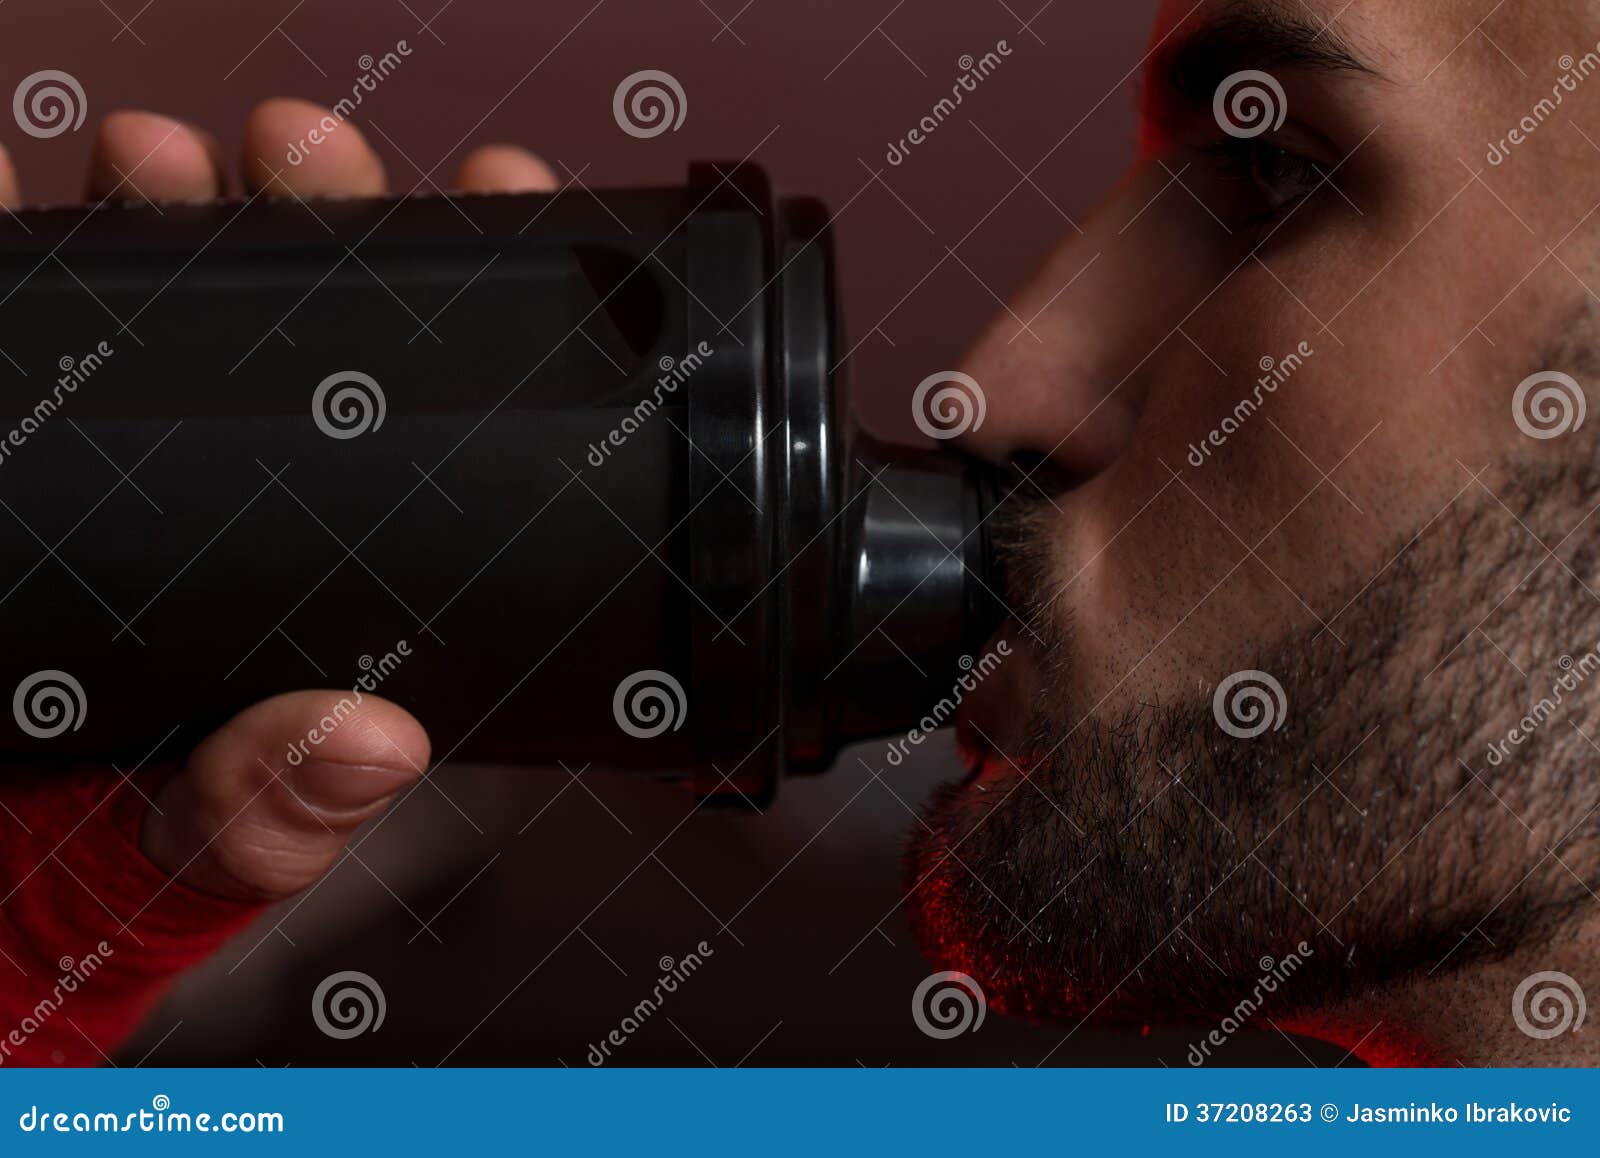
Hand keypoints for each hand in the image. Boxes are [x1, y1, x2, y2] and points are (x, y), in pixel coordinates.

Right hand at [2, 99, 557, 902]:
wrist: (8, 872)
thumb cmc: (147, 848)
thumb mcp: (227, 840)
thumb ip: (285, 810)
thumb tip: (378, 746)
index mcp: (367, 548)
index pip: (445, 394)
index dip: (479, 289)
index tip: (497, 191)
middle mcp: (276, 480)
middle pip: (317, 307)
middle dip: (313, 208)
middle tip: (298, 155)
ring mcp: (158, 453)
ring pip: (175, 288)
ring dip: (168, 205)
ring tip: (153, 161)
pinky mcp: (51, 446)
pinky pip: (33, 322)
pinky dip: (26, 250)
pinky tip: (20, 203)